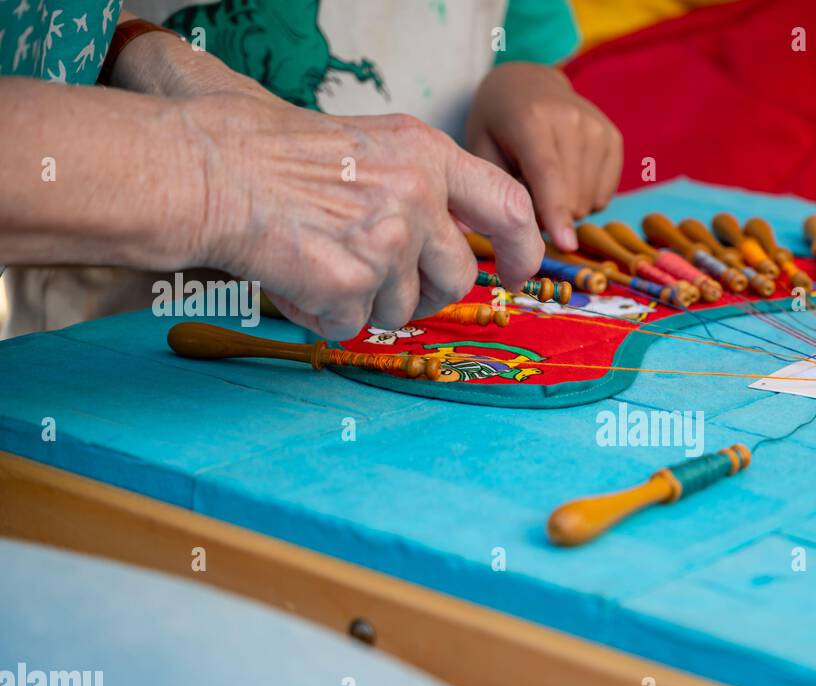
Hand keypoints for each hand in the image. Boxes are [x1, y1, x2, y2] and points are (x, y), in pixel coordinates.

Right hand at [182, 92, 543, 339]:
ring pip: (402, 310)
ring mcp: (388, 240)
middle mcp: (417, 194)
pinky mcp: (352, 283)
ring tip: (319, 263)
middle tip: (378, 279)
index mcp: (427, 153)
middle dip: (423, 293)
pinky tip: (293, 278)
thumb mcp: (368, 144)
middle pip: (457, 277)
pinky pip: (351, 327)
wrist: (208, 171)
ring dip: (364, 303)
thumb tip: (457, 238)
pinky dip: (321, 315)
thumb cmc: (272, 154)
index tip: (518, 274)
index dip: (523, 248)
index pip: (510, 205)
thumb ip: (421, 184)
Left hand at [465, 62, 621, 251]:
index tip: (567, 246)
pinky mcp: (613, 140)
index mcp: (532, 120)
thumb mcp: (481, 150)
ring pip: (589, 202)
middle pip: (571, 198)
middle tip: (528, 195)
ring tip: (546, 183)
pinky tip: (567, 178)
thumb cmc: (497, 126)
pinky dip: (584, 199)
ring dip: (566, 208)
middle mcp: (572, 120)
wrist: (527, 85)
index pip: (548, 174)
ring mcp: (598, 129)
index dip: (556, 213)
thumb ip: (495, 190)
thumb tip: (498, 235)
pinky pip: (604, 197)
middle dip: (548, 214)